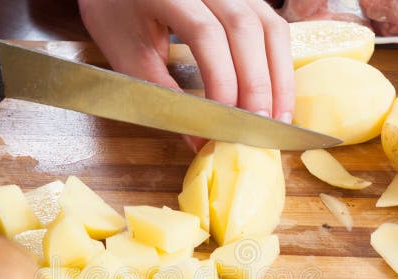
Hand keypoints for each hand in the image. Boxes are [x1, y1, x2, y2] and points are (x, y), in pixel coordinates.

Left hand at [78, 0, 293, 150]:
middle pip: (246, 28)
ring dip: (278, 76)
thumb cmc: (118, 18)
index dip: (222, 80)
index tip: (225, 122)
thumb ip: (163, 97)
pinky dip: (279, 63)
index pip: (206, 34)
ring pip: (268, 26)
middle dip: (257, 84)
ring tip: (276, 118)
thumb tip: (200, 141)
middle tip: (258, 129)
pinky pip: (272, 26)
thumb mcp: (129, 59)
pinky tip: (276, 95)